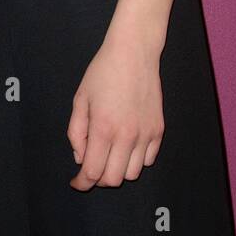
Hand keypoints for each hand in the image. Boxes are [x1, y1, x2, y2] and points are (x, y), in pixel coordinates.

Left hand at [67, 37, 164, 189]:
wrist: (133, 53)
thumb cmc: (102, 72)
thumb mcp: (80, 99)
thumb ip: (76, 132)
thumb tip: (80, 158)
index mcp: (103, 128)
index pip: (93, 172)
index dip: (82, 182)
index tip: (77, 182)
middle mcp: (127, 135)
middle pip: (113, 179)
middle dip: (98, 179)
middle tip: (91, 166)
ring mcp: (146, 134)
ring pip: (133, 174)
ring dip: (118, 170)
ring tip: (109, 155)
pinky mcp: (158, 130)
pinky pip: (148, 160)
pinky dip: (136, 160)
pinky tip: (127, 146)